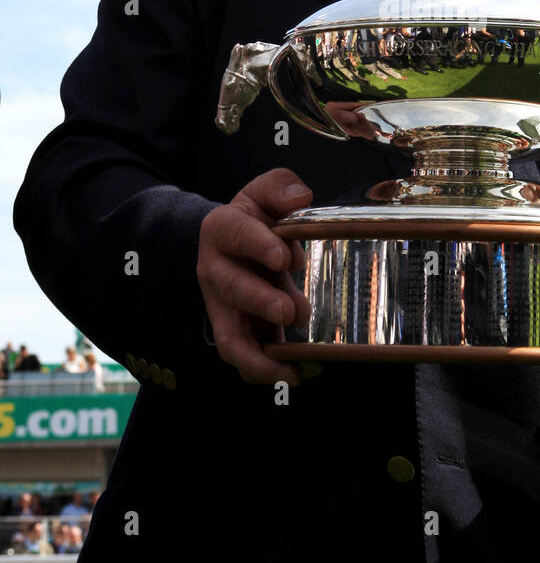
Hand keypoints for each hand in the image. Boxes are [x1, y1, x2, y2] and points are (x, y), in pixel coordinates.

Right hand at [197, 168, 313, 384]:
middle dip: (260, 301)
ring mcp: (221, 305)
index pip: (235, 232)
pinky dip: (265, 372)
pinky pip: (243, 357)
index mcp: (222, 229)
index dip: (257, 244)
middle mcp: (215, 270)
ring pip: (229, 336)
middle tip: (291, 311)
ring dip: (258, 355)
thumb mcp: (261, 194)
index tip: (284, 257)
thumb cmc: (253, 219)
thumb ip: (279, 187)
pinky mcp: (234, 330)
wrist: (229, 245)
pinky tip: (297, 376)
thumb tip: (300, 196)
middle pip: (231, 288)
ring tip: (290, 368)